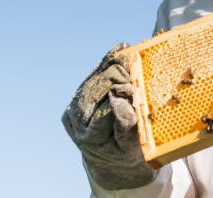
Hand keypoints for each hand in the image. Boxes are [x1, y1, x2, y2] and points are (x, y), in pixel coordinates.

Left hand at [61, 43, 155, 189]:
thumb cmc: (128, 156)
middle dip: (119, 76)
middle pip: (98, 87)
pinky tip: (119, 50)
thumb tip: (118, 98)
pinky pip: (92, 76)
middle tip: (136, 69)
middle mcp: (77, 120)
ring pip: (94, 78)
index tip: (138, 86)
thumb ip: (125, 124)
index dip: (123, 91)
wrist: (113, 163)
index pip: (106, 104)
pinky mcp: (78, 99)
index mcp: (89, 135)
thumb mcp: (131, 147)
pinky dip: (106, 62)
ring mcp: (74, 108)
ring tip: (129, 56)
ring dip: (112, 65)